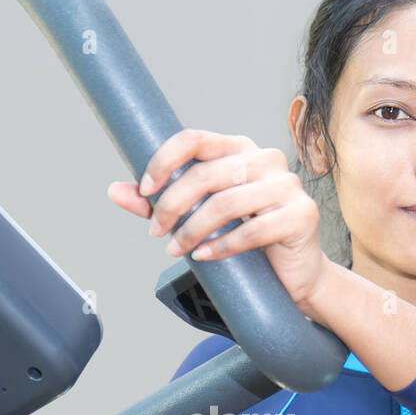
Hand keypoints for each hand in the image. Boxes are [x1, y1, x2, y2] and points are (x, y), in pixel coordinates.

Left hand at [107, 128, 330, 310]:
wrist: (296, 275)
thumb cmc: (248, 242)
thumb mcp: (199, 219)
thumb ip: (161, 203)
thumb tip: (115, 190)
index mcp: (241, 150)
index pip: (195, 139)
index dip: (164, 161)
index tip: (145, 189)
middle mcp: (267, 159)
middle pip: (206, 174)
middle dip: (172, 206)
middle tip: (156, 232)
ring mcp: (287, 186)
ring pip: (225, 203)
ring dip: (191, 230)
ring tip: (176, 250)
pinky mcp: (300, 215)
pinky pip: (251, 230)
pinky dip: (220, 247)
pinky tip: (203, 257)